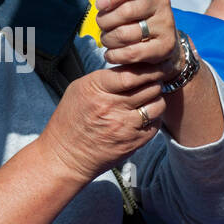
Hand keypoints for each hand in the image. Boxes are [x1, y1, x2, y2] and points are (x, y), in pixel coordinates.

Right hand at [39, 61, 167, 184]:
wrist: (65, 157)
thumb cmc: (70, 121)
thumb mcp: (78, 90)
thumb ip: (104, 77)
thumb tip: (129, 66)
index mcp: (96, 89)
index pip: (131, 73)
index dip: (145, 68)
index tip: (150, 66)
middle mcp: (111, 106)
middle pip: (149, 86)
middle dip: (154, 81)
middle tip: (152, 81)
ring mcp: (124, 126)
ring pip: (157, 104)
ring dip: (156, 99)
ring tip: (149, 98)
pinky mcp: (133, 142)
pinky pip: (156, 124)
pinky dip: (154, 117)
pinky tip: (144, 115)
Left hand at [94, 0, 180, 75]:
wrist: (161, 37)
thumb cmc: (136, 12)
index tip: (101, 3)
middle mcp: (162, 2)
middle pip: (126, 11)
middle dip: (104, 20)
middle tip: (102, 24)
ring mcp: (165, 25)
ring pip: (124, 34)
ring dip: (108, 39)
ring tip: (108, 38)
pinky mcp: (164, 47)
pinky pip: (131, 53)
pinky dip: (114, 54)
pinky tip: (112, 52)